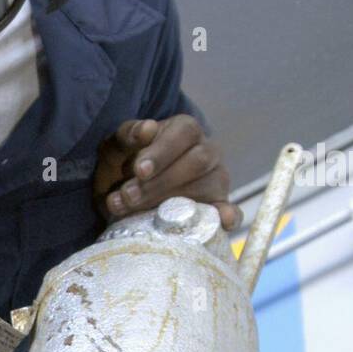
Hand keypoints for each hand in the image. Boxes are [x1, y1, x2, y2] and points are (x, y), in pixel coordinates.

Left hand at [93, 115, 241, 229]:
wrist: (127, 187)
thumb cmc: (127, 160)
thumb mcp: (120, 145)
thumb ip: (130, 134)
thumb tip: (147, 128)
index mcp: (185, 130)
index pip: (184, 133)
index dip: (162, 152)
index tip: (139, 171)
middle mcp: (207, 152)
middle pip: (197, 162)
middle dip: (161, 183)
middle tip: (130, 196)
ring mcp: (215, 179)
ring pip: (209, 187)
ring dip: (172, 203)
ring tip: (138, 213)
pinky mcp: (217, 204)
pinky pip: (231, 210)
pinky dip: (229, 216)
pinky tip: (224, 223)